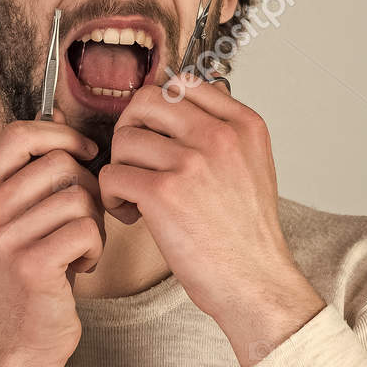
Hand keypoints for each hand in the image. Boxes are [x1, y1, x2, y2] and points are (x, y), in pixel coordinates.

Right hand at [0, 112, 105, 366]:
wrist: (15, 345)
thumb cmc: (24, 280)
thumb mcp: (14, 220)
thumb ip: (30, 173)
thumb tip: (59, 120)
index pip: (18, 135)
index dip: (60, 136)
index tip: (83, 154)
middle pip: (59, 164)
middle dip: (86, 188)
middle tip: (81, 221)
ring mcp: (4, 239)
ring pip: (78, 197)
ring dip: (92, 223)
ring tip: (76, 249)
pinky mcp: (31, 265)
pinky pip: (86, 230)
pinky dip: (94, 249)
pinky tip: (78, 268)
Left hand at [98, 73, 323, 353]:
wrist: (255, 282)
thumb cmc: (247, 235)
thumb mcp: (253, 166)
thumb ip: (222, 131)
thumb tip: (177, 105)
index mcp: (244, 124)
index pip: (183, 84)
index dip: (158, 110)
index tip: (156, 137)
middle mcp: (220, 135)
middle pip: (146, 101)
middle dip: (131, 130)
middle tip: (135, 162)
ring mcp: (192, 161)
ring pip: (124, 138)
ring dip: (120, 168)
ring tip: (136, 196)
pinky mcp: (164, 193)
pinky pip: (112, 174)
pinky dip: (112, 196)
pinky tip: (131, 214)